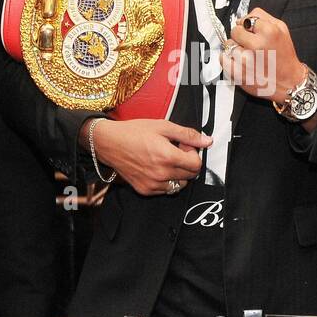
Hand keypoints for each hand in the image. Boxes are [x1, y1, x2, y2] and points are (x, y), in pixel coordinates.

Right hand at [88, 118, 211, 195]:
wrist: (109, 143)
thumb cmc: (134, 132)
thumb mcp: (163, 126)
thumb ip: (187, 134)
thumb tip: (208, 141)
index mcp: (167, 157)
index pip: (196, 165)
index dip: (193, 153)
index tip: (184, 145)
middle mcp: (161, 174)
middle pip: (190, 175)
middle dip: (187, 162)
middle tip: (174, 150)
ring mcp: (153, 184)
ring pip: (179, 185)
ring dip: (178, 173)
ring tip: (165, 159)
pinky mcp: (145, 190)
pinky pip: (166, 190)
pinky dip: (166, 180)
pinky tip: (156, 167)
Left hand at [220, 7, 304, 101]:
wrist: (288, 82)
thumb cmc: (284, 57)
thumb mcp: (282, 30)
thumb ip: (263, 18)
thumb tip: (244, 18)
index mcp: (269, 32)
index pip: (246, 19)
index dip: (249, 26)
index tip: (253, 32)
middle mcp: (256, 45)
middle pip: (235, 30)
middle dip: (241, 36)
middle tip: (251, 45)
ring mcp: (245, 60)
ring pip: (229, 44)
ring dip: (236, 48)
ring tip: (249, 55)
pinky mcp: (237, 73)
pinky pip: (223, 58)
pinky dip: (229, 59)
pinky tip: (241, 63)